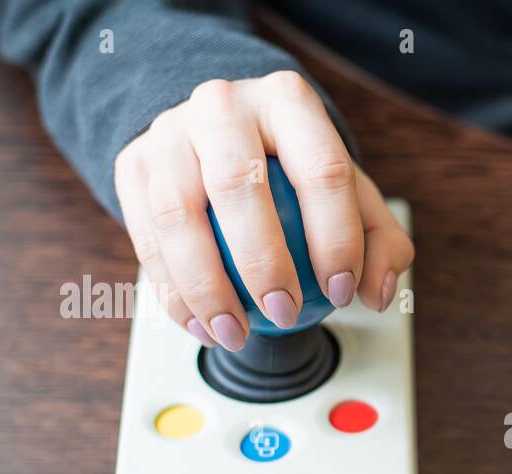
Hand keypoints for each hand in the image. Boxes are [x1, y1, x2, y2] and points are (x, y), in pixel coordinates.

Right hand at [114, 71, 413, 349]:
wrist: (220, 142)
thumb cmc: (296, 176)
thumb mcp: (352, 199)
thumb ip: (380, 244)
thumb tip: (378, 293)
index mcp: (288, 102)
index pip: (321, 170)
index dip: (336, 238)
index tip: (341, 291)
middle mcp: (222, 104)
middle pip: (237, 184)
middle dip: (263, 262)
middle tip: (286, 314)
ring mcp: (168, 131)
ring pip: (177, 214)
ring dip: (204, 287)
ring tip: (235, 334)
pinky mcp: (131, 165)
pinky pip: (146, 237)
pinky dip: (172, 292)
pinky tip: (202, 328)